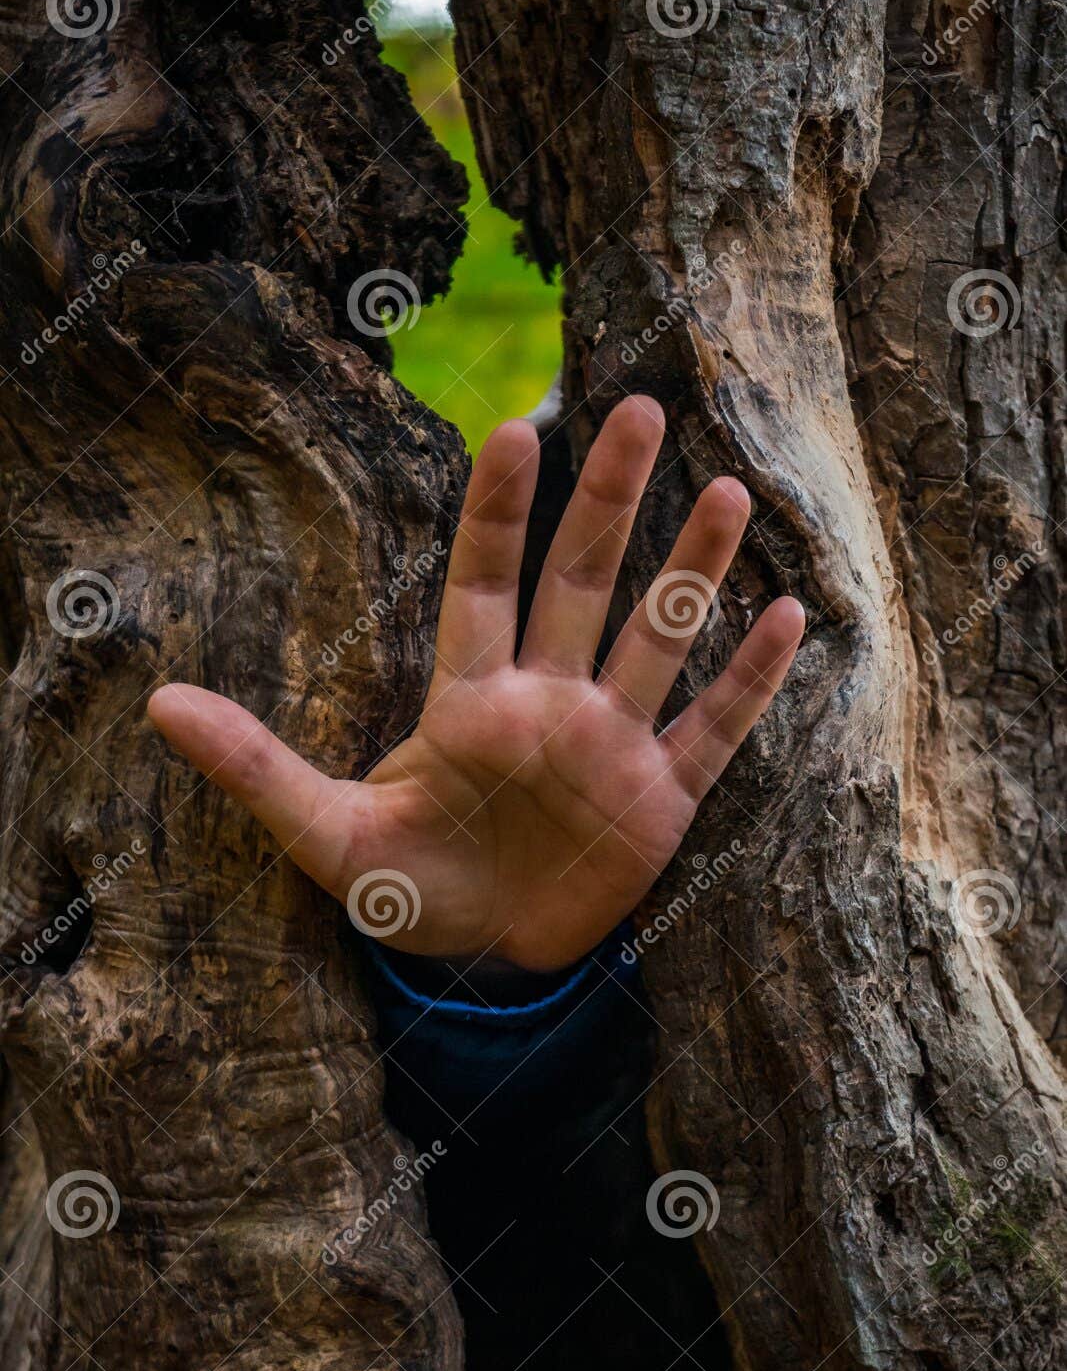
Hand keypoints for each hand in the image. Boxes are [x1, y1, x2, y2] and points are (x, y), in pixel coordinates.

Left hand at [148, 396, 803, 972]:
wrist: (485, 960)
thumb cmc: (404, 887)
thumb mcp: (325, 835)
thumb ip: (257, 768)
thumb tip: (157, 704)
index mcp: (470, 701)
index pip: (485, 586)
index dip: (498, 513)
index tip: (514, 428)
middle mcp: (549, 703)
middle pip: (582, 584)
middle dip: (608, 502)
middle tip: (637, 410)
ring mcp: (611, 746)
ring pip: (658, 637)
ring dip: (693, 568)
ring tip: (728, 488)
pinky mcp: (661, 800)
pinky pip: (714, 730)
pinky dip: (749, 681)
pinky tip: (786, 613)